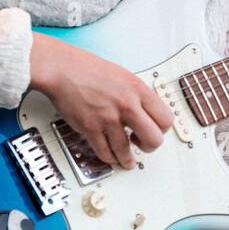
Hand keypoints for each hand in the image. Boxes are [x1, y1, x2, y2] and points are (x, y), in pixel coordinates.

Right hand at [29, 34, 173, 169]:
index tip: (157, 132)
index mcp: (138, 89)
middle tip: (144, 146)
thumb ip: (136, 95)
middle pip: (153, 139)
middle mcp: (127, 105)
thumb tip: (145, 111)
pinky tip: (111, 156)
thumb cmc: (88, 69)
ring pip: (127, 151)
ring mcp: (109, 118)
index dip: (162, 129)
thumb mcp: (123, 76)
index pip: (165, 118)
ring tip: (127, 161)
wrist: (62, 68)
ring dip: (127, 159)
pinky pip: (105, 152)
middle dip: (150, 147)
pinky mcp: (91, 128)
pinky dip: (109, 157)